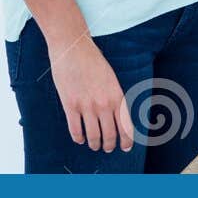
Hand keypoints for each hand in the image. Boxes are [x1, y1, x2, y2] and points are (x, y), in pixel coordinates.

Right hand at [48, 35, 134, 152]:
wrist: (73, 48)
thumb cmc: (93, 61)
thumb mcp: (110, 78)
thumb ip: (112, 96)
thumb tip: (114, 114)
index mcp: (117, 95)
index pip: (125, 124)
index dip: (126, 139)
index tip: (125, 147)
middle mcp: (104, 103)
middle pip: (110, 134)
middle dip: (110, 145)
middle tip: (108, 148)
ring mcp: (86, 106)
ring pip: (93, 136)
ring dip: (94, 144)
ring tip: (94, 146)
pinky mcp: (70, 106)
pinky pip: (75, 130)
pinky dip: (78, 138)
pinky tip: (80, 139)